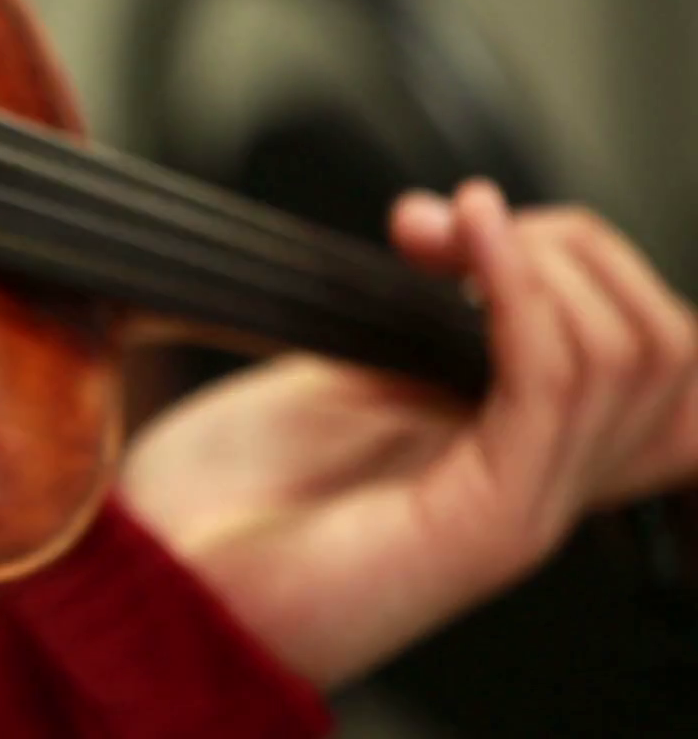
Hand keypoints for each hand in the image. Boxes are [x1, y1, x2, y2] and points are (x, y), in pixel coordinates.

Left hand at [120, 179, 697, 688]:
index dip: (563, 254)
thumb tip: (445, 231)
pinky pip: (552, 390)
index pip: (636, 344)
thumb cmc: (215, 501)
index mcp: (510, 446)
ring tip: (460, 233)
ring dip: (547, 261)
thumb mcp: (324, 379)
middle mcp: (537, 479)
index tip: (446, 218)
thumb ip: (401, 324)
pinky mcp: (487, 524)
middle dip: (572, 247)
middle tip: (458, 228)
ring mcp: (522, 505)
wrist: (157, 587)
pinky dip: (519, 297)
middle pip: (661, 342)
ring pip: (638, 358)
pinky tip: (471, 248)